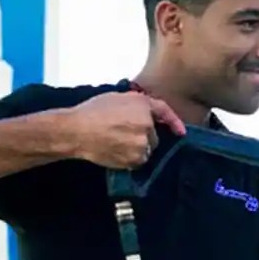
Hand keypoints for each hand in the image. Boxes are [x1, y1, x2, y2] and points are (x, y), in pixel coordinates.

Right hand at [63, 92, 185, 169]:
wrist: (77, 131)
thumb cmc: (91, 113)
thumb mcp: (116, 98)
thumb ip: (137, 105)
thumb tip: (149, 114)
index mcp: (143, 105)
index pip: (164, 111)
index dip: (174, 122)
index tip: (181, 132)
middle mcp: (147, 124)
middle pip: (154, 135)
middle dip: (143, 136)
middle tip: (121, 133)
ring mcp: (143, 143)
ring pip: (147, 149)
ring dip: (138, 148)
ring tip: (116, 142)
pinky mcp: (136, 158)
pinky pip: (139, 161)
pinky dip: (131, 159)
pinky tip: (116, 151)